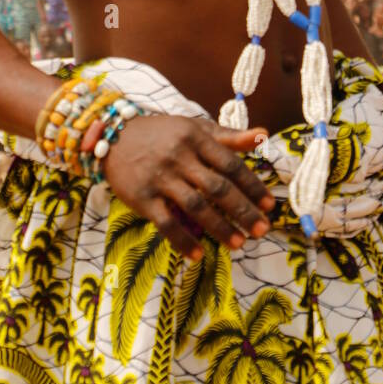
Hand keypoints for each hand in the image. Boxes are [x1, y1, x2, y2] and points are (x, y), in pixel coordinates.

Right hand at [104, 115, 274, 259]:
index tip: (269, 206)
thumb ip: (229, 137)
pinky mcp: (142, 198)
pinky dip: (183, 240)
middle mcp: (179, 157)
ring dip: (219, 227)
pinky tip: (199, 255)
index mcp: (196, 139)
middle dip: (242, 210)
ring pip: (195, 206)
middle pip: (217, 187)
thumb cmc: (162, 134)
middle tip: (261, 230)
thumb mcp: (194, 128)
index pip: (230, 164)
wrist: (113, 136)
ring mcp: (160, 178)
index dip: (252, 186)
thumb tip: (263, 134)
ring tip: (239, 244)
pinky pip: (166, 223)